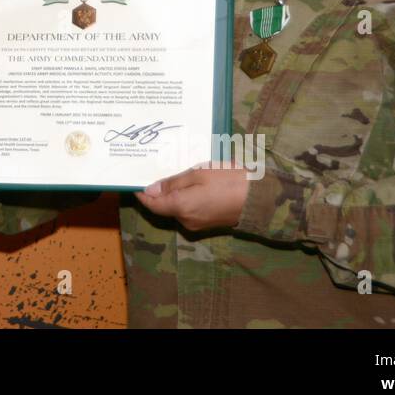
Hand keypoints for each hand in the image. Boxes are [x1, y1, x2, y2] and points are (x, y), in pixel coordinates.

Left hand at [133, 164, 249, 232]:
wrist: (261, 199)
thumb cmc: (229, 180)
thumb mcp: (199, 173)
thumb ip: (173, 183)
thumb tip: (150, 190)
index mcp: (180, 208)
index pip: (152, 204)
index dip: (141, 194)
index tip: (134, 181)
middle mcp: (186, 221)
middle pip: (164, 207)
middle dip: (159, 191)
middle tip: (155, 170)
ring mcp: (198, 225)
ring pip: (177, 208)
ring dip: (174, 194)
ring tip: (175, 173)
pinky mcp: (208, 224)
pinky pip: (189, 211)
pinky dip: (186, 199)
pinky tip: (191, 184)